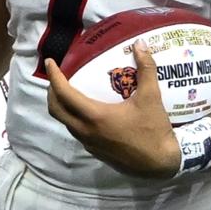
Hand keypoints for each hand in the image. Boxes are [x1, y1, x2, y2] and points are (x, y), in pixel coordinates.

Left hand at [45, 40, 178, 179]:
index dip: (54, 76)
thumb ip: (146, 69)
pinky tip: (86, 111)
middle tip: (57, 77)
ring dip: (61, 106)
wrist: (161, 165)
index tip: (50, 63)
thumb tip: (141, 44)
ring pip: (65, 122)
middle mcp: (86, 130)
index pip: (64, 93)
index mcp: (95, 116)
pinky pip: (76, 131)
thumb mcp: (151, 98)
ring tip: (69, 91)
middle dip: (52, 91)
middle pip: (56, 109)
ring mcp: (89, 143)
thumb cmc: (154, 131)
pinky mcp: (95, 151)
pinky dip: (73, 118)